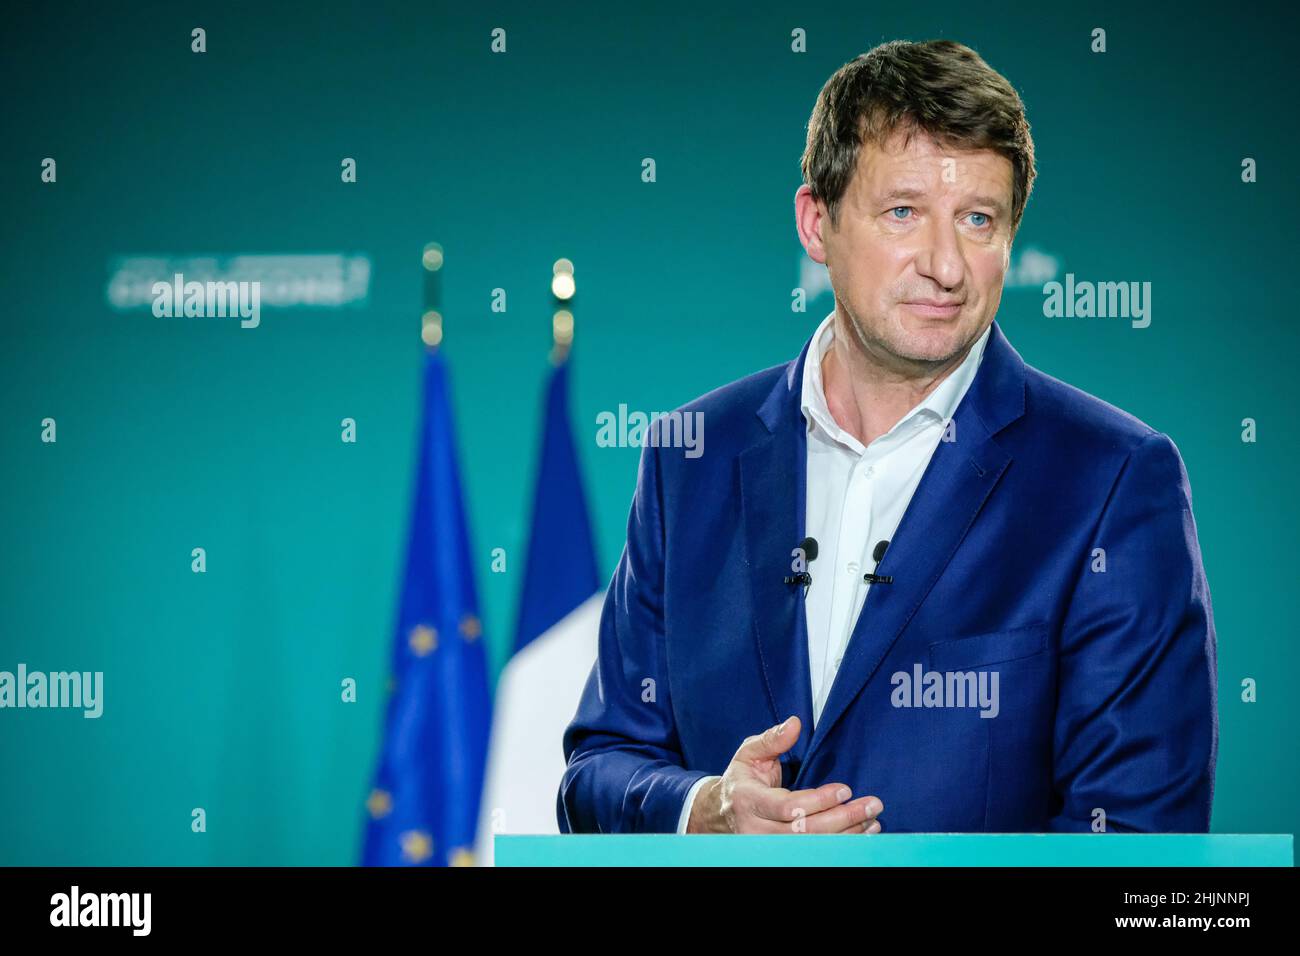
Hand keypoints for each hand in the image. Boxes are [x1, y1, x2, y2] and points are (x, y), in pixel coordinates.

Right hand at [687, 715, 883, 833]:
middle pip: (804, 831)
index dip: (818, 800)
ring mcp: (767, 848)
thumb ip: (772, 739)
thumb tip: (795, 724)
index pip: (787, 807)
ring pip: (812, 847)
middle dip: (843, 819)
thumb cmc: (741, 779)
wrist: (722, 812)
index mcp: (748, 800)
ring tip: (872, 820)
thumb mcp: (749, 753)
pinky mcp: (780, 855)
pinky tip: (861, 834)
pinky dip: (840, 845)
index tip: (845, 790)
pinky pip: (813, 852)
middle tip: (872, 805)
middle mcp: (756, 830)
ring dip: (847, 835)